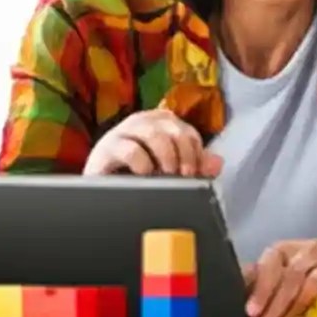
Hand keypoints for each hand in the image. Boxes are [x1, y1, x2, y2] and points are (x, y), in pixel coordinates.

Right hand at [83, 109, 222, 176]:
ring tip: (168, 177)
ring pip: (153, 133)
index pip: (187, 130)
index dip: (196, 152)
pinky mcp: (105, 150)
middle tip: (185, 176)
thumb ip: (193, 167)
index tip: (196, 173)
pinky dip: (143, 164)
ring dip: (167, 157)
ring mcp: (121, 133)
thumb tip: (217, 163)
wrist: (99, 195)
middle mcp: (141, 122)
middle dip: (184, 154)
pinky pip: (130, 149)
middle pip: (173, 128)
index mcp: (159, 124)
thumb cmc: (135, 180)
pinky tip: (145, 176)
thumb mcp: (168, 173)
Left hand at [242, 239, 316, 316]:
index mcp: (285, 249)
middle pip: (291, 277)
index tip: (250, 311)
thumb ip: (258, 282)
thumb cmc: (302, 274)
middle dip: (275, 306)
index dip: (261, 288)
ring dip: (294, 312)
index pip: (271, 264)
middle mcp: (310, 250)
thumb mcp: (279, 272)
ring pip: (311, 288)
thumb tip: (232, 296)